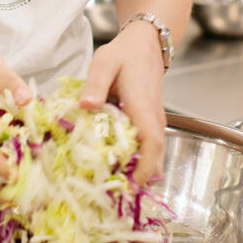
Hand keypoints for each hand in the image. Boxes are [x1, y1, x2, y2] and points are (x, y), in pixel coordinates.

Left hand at [79, 20, 166, 185]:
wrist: (145, 45)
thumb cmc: (124, 54)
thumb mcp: (104, 62)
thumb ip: (95, 84)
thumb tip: (86, 105)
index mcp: (142, 106)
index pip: (151, 142)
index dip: (144, 167)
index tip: (131, 186)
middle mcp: (153, 118)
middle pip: (155, 156)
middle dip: (140, 179)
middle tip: (116, 198)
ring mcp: (154, 122)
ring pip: (154, 155)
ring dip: (139, 173)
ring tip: (115, 190)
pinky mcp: (149, 123)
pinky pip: (148, 148)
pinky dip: (138, 163)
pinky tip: (118, 171)